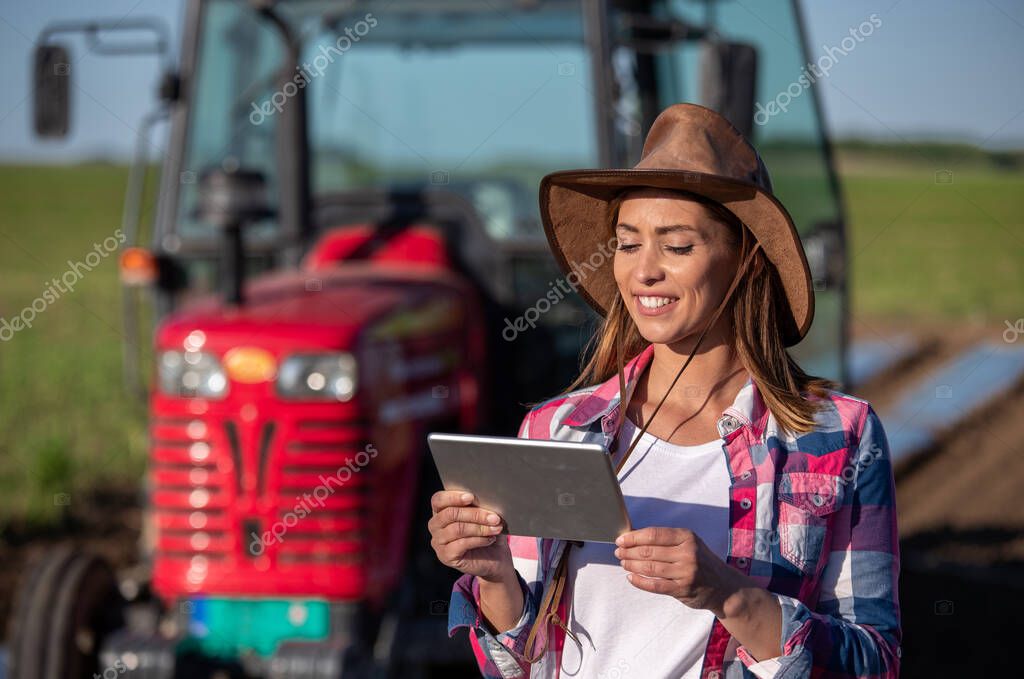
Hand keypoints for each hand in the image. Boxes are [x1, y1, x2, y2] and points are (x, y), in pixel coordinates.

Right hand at [428, 490, 514, 583]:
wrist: (495, 558)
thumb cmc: (487, 531)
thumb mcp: (483, 515)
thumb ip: (478, 505)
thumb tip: (485, 496)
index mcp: (440, 510)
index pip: (438, 500)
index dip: (453, 497)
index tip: (472, 497)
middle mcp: (435, 525)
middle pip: (450, 514)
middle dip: (475, 514)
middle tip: (495, 517)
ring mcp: (438, 542)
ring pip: (457, 529)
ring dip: (480, 528)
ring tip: (496, 528)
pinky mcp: (445, 556)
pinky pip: (461, 544)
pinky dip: (479, 540)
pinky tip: (490, 539)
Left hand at [613, 526, 743, 615]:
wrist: (725, 587)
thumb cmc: (702, 562)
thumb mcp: (690, 543)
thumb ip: (666, 540)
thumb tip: (634, 535)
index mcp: (687, 537)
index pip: (654, 534)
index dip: (634, 537)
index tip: (621, 539)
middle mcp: (688, 553)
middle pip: (649, 551)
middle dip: (629, 551)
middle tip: (619, 552)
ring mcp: (686, 572)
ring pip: (650, 568)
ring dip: (632, 565)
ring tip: (623, 563)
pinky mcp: (683, 589)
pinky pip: (655, 585)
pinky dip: (639, 581)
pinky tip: (631, 577)